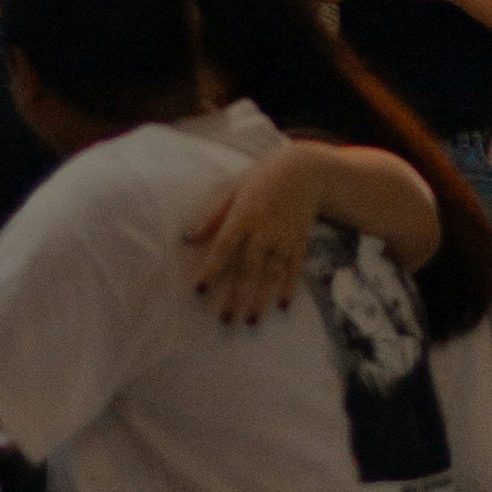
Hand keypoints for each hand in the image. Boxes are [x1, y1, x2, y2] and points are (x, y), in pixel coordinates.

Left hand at [189, 149, 321, 321]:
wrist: (303, 170)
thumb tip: (188, 238)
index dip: (212, 269)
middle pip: (248, 268)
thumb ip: (211, 216)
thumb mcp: (232, 189)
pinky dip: (289, 288)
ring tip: (250, 321)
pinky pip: (295, 269)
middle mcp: (264, 230)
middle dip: (236, 296)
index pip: (224, 247)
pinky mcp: (300, 242)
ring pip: (272, 274)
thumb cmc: (260, 178)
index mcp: (244, 215)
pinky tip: (282, 306)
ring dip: (261, 299)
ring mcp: (284, 238)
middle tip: (225, 320)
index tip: (200, 290)